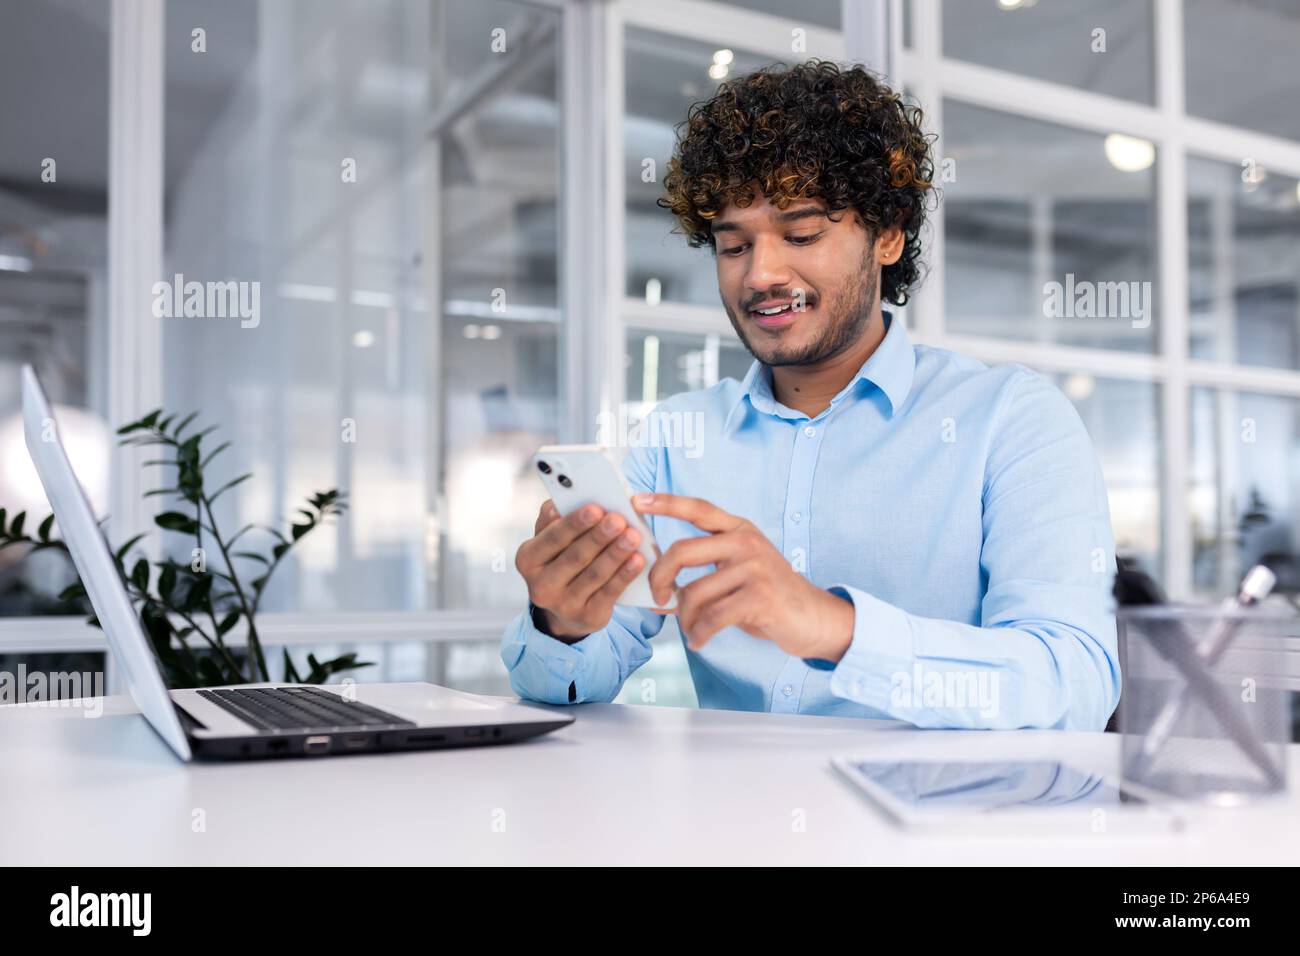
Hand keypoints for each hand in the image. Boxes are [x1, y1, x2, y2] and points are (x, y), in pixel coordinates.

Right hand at [515, 500, 644, 640]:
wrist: (567, 605)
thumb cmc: (562, 559)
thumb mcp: (551, 540)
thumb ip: (554, 519)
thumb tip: (558, 503)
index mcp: (528, 559)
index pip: (551, 538)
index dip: (574, 523)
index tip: (595, 508)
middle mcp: (540, 585)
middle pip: (574, 557)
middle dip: (598, 537)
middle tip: (619, 519)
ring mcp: (563, 604)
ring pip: (594, 575)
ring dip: (616, 554)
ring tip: (633, 536)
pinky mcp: (587, 617)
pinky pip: (609, 593)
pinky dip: (624, 575)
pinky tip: (638, 560)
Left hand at [633, 493, 853, 660]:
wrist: (812, 618)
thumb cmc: (767, 597)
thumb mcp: (738, 573)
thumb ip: (704, 573)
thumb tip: (658, 596)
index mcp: (739, 529)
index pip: (698, 508)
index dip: (667, 503)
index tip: (638, 500)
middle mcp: (745, 541)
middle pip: (681, 551)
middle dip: (659, 577)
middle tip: (658, 598)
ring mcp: (754, 567)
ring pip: (694, 592)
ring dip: (685, 617)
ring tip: (691, 629)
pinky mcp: (760, 596)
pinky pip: (712, 617)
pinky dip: (699, 633)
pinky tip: (699, 640)